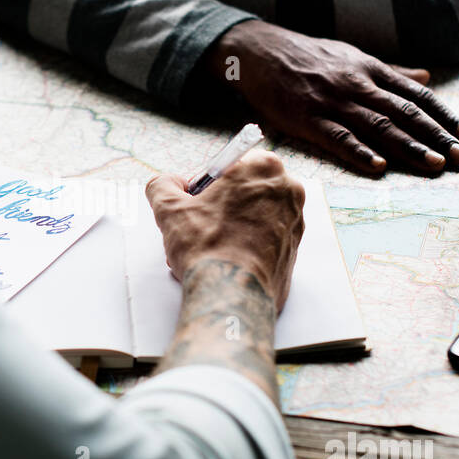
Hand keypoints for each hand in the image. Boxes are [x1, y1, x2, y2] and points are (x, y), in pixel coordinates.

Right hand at [145, 150, 304, 311]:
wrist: (231, 295)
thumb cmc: (207, 249)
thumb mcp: (169, 208)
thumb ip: (163, 185)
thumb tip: (168, 184)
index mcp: (263, 167)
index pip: (229, 163)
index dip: (207, 183)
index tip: (195, 200)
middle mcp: (288, 190)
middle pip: (243, 189)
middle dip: (219, 206)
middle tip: (198, 225)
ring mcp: (295, 220)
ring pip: (253, 215)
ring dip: (229, 227)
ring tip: (206, 247)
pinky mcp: (294, 248)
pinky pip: (264, 238)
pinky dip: (245, 245)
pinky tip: (223, 259)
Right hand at [201, 20, 458, 174]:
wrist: (261, 53)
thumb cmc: (309, 57)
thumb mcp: (354, 57)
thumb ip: (391, 72)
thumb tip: (426, 79)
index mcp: (371, 70)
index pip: (416, 96)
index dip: (443, 116)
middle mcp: (358, 85)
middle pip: (404, 113)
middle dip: (436, 136)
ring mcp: (333, 102)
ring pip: (378, 127)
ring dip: (408, 147)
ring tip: (433, 165)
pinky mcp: (308, 119)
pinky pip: (338, 138)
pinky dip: (359, 152)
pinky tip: (379, 167)